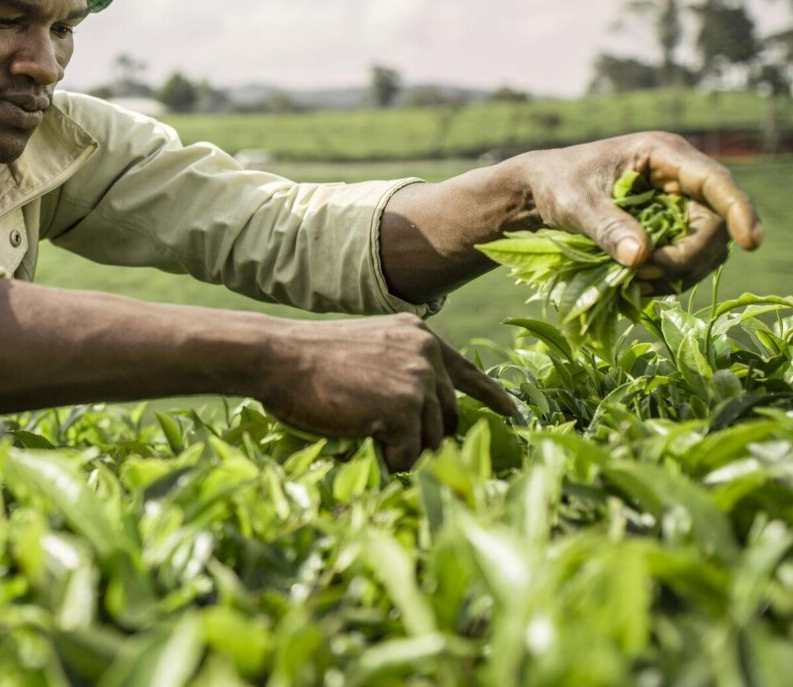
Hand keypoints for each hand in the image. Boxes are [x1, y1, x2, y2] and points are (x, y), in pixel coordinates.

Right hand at [253, 313, 516, 471]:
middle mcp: (426, 353)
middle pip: (449, 415)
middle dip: (429, 437)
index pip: (465, 370)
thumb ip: (401, 370)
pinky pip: (409, 454)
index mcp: (418, 335)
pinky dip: (389, 458)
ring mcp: (418, 379)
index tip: (512, 413)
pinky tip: (365, 440)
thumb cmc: (311, 361)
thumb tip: (429, 418)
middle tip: (399, 445)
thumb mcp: (367, 351)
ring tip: (370, 436)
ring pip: (431, 438)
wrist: (280, 357)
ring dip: (404, 449)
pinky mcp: (404, 407)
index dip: (491, 395)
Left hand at [521, 132, 762, 293]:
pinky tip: (637, 283)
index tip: (750, 241)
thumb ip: (606, 227)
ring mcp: (678, 203)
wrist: (539, 191)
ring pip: (706, 246)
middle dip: (689, 255)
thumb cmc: (555, 185)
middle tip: (646, 274)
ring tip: (635, 280)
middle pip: (715, 222)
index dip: (738, 209)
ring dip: (679, 270)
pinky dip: (669, 276)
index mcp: (663, 154)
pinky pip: (687, 258)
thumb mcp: (574, 204)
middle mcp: (680, 177)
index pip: (715, 181)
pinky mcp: (670, 227)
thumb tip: (640, 257)